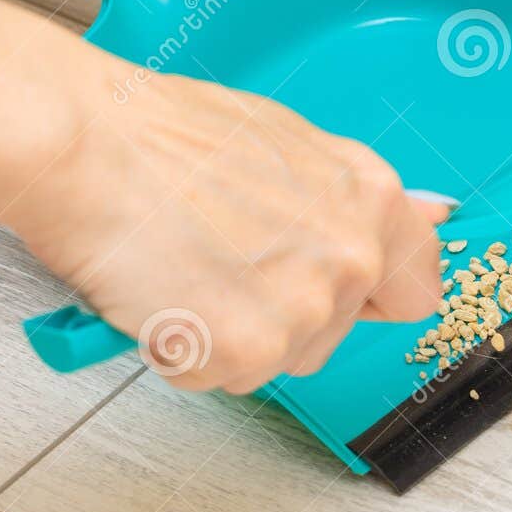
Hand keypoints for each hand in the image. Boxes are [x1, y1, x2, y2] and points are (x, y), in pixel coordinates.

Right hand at [7, 63, 449, 392]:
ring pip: (274, 360)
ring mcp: (303, 310)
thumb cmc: (160, 133)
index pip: (417, 288)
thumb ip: (347, 196)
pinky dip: (181, 351)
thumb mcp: (283, 141)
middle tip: (217, 260)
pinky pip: (217, 377)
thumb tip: (425, 215)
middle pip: (332, 333)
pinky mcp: (246, 351)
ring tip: (181, 268)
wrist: (86, 146)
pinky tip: (158, 294)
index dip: (373, 295)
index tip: (333, 289)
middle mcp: (351, 257)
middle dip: (278, 313)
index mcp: (371, 199)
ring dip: (228, 334)